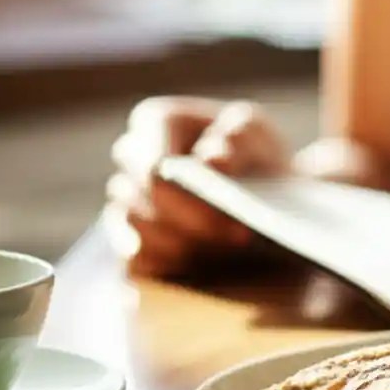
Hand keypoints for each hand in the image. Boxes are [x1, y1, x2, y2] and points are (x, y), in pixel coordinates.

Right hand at [103, 97, 290, 277]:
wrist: (263, 187)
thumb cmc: (254, 152)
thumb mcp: (258, 131)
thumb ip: (240, 135)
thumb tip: (213, 158)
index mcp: (155, 123)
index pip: (154, 163)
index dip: (186, 189)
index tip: (227, 204)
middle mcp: (132, 159)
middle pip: (146, 197)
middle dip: (195, 220)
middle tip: (240, 236)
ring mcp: (126, 200)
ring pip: (135, 228)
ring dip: (183, 244)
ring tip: (226, 250)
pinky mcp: (130, 240)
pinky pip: (132, 260)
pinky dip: (165, 265)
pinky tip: (197, 266)